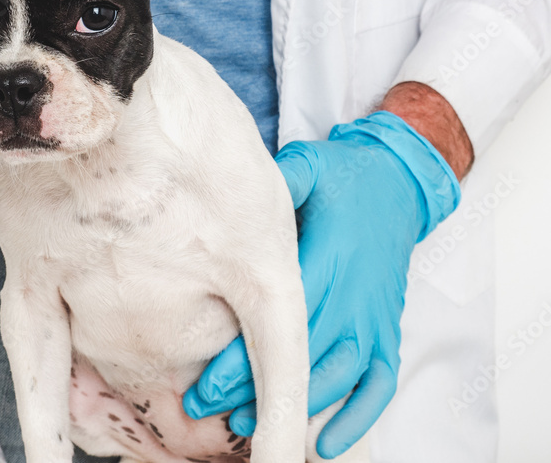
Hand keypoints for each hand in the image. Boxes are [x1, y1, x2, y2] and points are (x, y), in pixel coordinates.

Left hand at [183, 111, 460, 457]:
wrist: (398, 183)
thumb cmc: (340, 177)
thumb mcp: (306, 168)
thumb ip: (274, 185)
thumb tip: (224, 196)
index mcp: (332, 251)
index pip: (286, 311)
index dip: (247, 351)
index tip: (207, 380)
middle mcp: (358, 289)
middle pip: (306, 349)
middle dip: (255, 386)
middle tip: (206, 407)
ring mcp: (375, 314)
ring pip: (339, 373)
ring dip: (296, 405)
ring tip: (247, 424)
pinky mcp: (387, 328)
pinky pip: (379, 382)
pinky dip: (357, 416)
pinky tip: (323, 443)